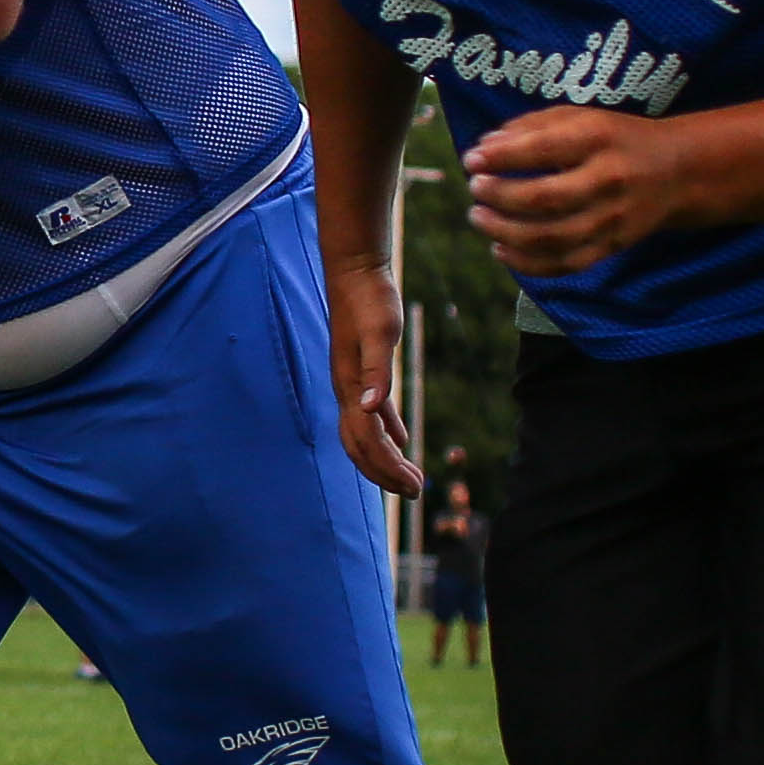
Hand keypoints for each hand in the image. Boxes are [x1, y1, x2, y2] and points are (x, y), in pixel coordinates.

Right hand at [319, 243, 420, 496]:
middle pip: (361, 448)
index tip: (415, 488)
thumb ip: (376, 372)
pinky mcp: (361, 372)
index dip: (390, 469)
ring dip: (384, 459)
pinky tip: (403, 441)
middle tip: (415, 492)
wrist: (355, 272)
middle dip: (385, 474)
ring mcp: (351, 383)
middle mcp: (347, 391)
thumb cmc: (370, 300)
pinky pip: (372, 414)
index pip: (369, 443)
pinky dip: (387, 432)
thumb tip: (370, 408)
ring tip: (409, 477)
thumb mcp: (380, 334)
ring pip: (363, 435)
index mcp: (351, 388)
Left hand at [465, 107, 704, 276]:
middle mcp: (607, 180)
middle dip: (500, 196)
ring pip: (552, 238)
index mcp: (598, 139)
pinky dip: (527, 264)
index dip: (502, 157)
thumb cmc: (615, 138)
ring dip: (505, 232)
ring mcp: (611, 219)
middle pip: (545, 199)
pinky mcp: (611, 247)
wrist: (676, 173)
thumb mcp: (581, 117)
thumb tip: (484, 146)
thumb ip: (532, 127)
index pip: (543, 150)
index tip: (471, 159)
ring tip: (478, 217)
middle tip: (475, 188)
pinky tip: (500, 249)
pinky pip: (565, 264)